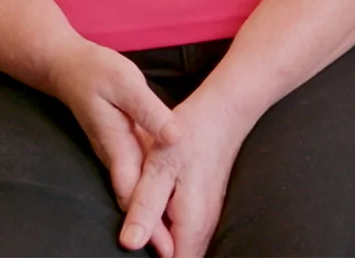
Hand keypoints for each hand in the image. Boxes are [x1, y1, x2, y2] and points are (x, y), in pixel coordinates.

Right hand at [43, 40, 176, 255]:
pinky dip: (151, 192)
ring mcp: (116, 153)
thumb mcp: (127, 84)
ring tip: (173, 241)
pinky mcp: (121, 146)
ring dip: (152, 215)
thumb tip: (176, 136)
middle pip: (135, 200)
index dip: (150, 221)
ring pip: (136, 191)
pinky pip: (138, 175)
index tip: (166, 246)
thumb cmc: (97, 72)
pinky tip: (167, 203)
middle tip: (174, 254)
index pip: (134, 193)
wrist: (66, 67)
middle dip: (153, 229)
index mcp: (117, 146)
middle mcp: (115, 156)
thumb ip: (151, 113)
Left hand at [120, 89, 259, 257]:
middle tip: (136, 229)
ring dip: (162, 240)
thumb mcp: (158, 169)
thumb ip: (145, 209)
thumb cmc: (190, 136)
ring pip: (183, 245)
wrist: (224, 111)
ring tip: (141, 219)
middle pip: (180, 257)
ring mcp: (208, 216)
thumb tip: (130, 244)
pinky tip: (155, 209)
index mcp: (193, 223)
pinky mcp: (206, 206)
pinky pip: (186, 231)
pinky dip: (169, 228)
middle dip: (157, 252)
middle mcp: (205, 226)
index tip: (138, 242)